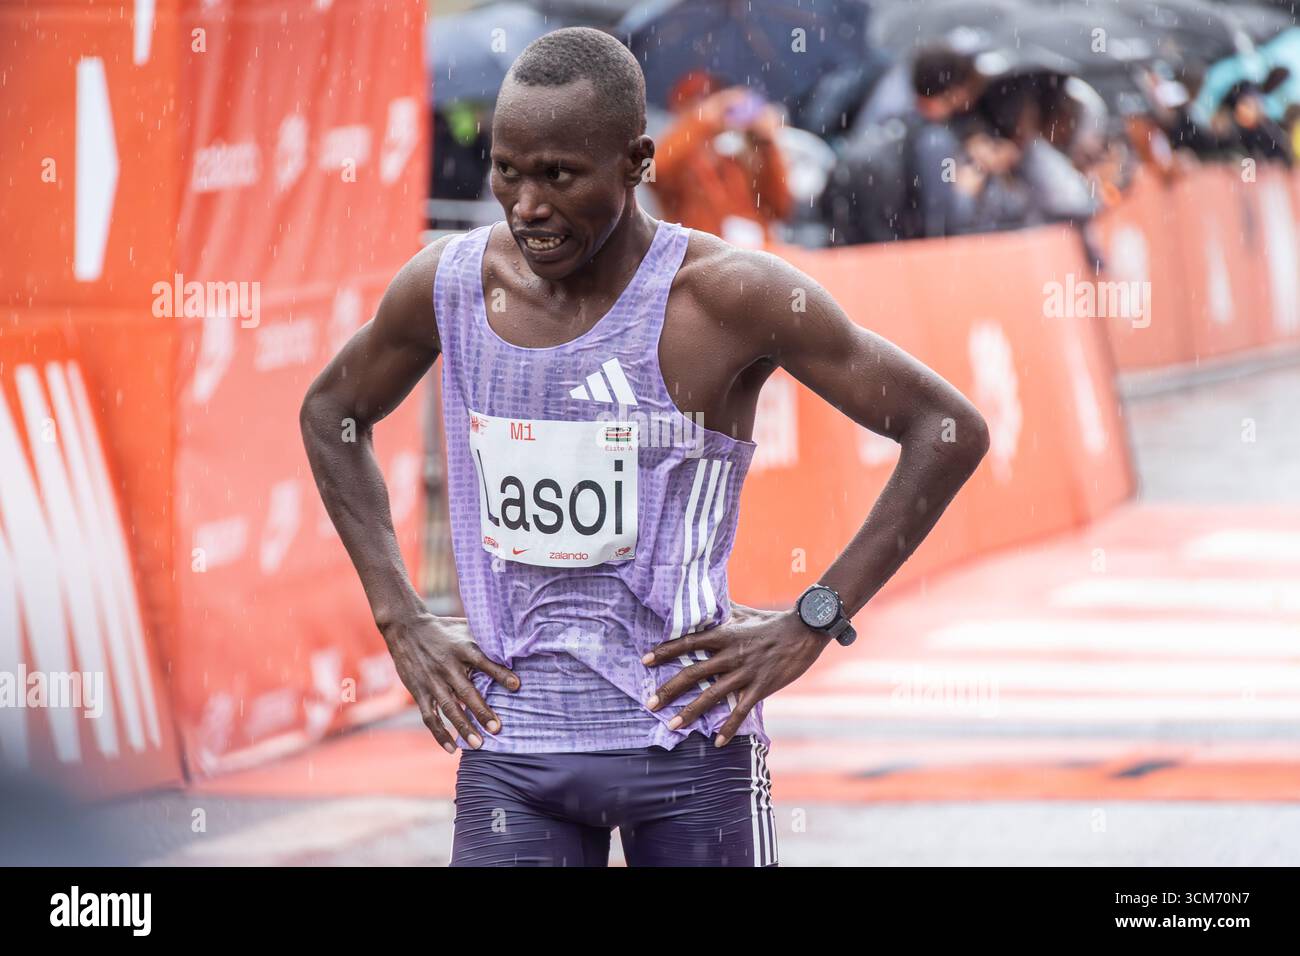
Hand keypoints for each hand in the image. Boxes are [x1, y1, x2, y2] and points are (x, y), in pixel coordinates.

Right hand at [381, 613, 518, 753]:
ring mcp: (432, 681)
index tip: (517, 686)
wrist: (406, 628)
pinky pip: (430, 717)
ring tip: (478, 744)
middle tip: (497, 728)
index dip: (500, 674)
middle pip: (467, 692)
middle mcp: (447, 666)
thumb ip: (485, 639)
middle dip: (482, 711)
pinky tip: (452, 749)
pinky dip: (440, 734)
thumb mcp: (465, 628)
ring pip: (449, 709)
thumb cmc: (443, 630)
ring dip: (463, 728)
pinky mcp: (419, 692)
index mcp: (462, 649)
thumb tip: (513, 645)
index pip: (484, 662)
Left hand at [641, 603, 831, 746]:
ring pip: (711, 695)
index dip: (665, 651)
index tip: (645, 660)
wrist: (804, 630)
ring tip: (672, 726)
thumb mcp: (744, 612)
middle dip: (669, 690)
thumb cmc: (772, 621)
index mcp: (724, 635)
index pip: (688, 642)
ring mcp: (745, 672)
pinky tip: (717, 742)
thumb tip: (706, 600)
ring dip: (690, 712)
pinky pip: (740, 711)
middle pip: (693, 673)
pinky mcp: (761, 687)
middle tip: (650, 704)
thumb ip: (723, 611)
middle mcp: (730, 655)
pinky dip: (728, 728)